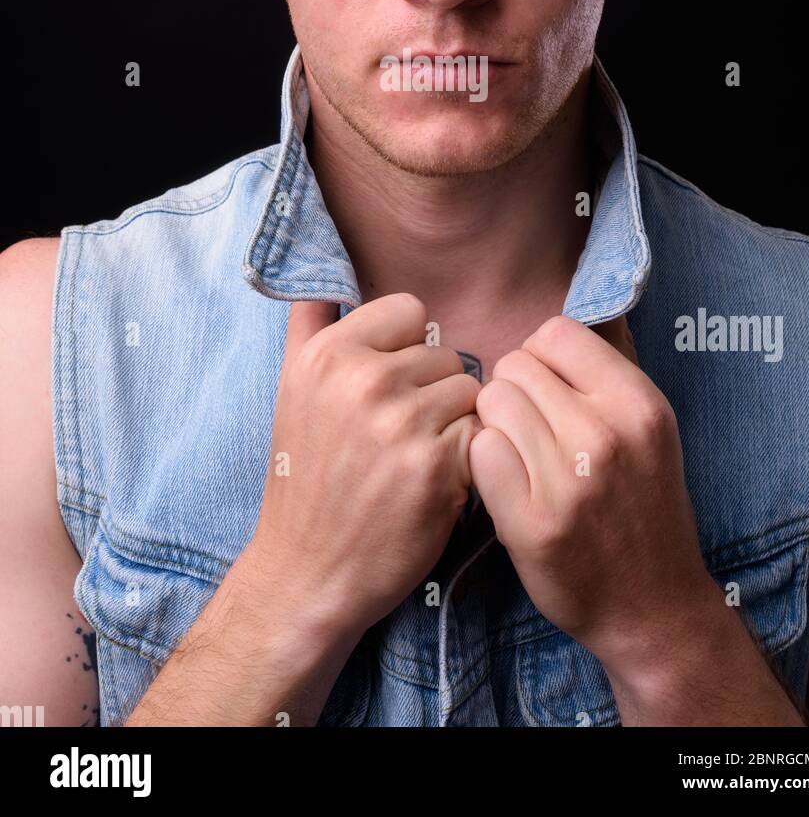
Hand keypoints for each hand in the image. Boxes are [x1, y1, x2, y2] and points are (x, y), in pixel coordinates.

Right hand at [249, 292, 481, 646]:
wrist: (308, 571)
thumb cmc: (306, 478)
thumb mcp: (290, 390)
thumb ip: (310, 324)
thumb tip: (329, 271)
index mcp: (327, 354)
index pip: (410, 310)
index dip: (408, 349)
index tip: (388, 388)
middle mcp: (361, 380)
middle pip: (445, 354)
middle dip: (433, 393)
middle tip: (397, 439)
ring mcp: (400, 423)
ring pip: (471, 392)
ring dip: (456, 425)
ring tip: (416, 460)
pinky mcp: (436, 466)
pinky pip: (483, 433)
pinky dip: (468, 460)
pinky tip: (433, 485)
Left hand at [469, 314, 710, 669]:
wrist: (653, 606)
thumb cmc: (641, 506)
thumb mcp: (647, 430)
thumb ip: (601, 379)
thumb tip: (542, 332)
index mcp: (638, 404)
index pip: (556, 333)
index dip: (541, 357)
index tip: (547, 389)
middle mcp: (606, 434)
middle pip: (515, 365)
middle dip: (513, 391)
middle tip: (529, 429)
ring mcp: (567, 480)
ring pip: (491, 402)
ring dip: (494, 424)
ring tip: (518, 454)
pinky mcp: (530, 522)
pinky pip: (478, 452)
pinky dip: (482, 464)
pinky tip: (504, 483)